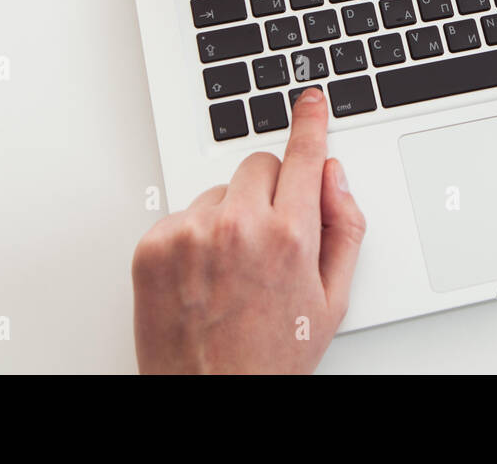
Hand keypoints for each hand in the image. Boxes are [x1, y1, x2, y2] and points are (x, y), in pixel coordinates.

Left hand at [131, 88, 364, 372]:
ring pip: (219, 191)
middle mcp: (238, 226)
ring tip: (231, 271)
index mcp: (289, 236)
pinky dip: (193, 236)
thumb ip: (343, 228)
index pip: (303, 155)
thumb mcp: (332, 300)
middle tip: (271, 236)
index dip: (311, 123)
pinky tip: (203, 276)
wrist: (210, 397)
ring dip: (229, 215)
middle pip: (259, 166)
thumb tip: (334, 178)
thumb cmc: (271, 358)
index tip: (310, 100)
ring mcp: (190, 233)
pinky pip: (182, 215)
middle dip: (270, 190)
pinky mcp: (153, 245)